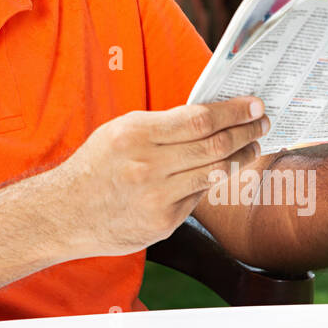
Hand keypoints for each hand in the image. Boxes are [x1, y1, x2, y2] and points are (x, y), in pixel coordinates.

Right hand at [48, 96, 268, 258]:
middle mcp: (148, 166)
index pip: (199, 119)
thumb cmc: (96, 165)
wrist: (66, 212)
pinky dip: (211, 180)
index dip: (233, 112)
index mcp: (136, 134)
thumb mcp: (121, 131)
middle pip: (215, 146)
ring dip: (240, 156)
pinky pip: (198, 196)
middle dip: (246, 131)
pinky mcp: (163, 222)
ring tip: (252, 144)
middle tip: (262, 122)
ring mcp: (157, 198)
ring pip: (214, 173)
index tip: (254, 105)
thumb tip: (211, 116)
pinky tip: (219, 170)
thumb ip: (163, 126)